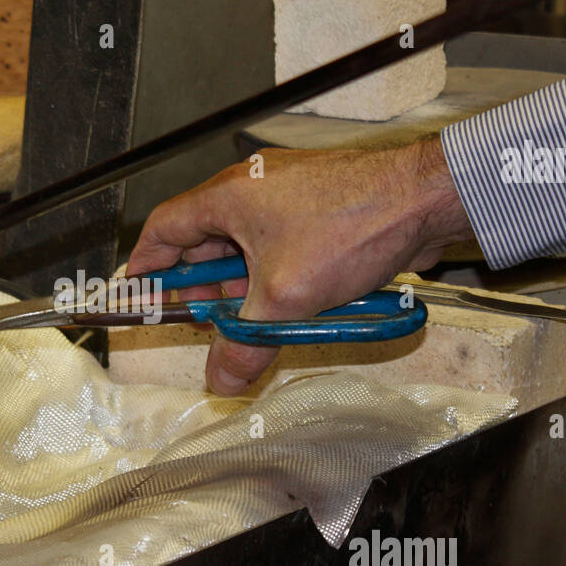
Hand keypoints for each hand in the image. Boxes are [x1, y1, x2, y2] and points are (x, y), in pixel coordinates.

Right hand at [125, 138, 472, 395]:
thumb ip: (245, 343)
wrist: (425, 199)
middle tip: (208, 323)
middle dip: (205, 289)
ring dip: (247, 288)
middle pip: (206, 243)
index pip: (165, 229)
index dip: (148, 267)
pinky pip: (281, 248)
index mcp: (227, 196)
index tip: (141, 296)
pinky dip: (278, 277)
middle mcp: (252, 189)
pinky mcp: (318, 207)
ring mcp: (287, 196)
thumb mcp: (285, 299)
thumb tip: (223, 377)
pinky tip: (296, 306)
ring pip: (247, 249)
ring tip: (258, 320)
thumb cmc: (353, 224)